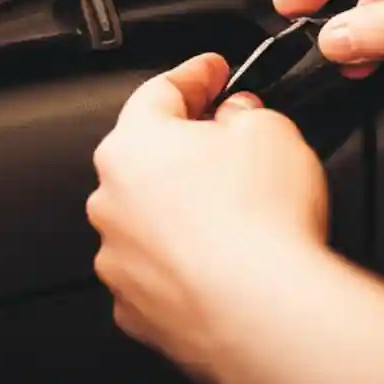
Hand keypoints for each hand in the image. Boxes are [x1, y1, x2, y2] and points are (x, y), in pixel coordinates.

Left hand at [87, 53, 327, 383]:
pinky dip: (184, 264)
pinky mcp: (136, 309)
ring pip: (149, 219)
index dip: (195, 75)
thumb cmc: (261, 222)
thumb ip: (245, 113)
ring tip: (238, 216)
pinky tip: (222, 262)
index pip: (160, 92)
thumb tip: (236, 119)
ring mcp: (119, 259)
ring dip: (184, 211)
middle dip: (189, 149)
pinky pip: (159, 272)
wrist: (262, 311)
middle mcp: (111, 201)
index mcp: (132, 145)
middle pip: (149, 158)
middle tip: (235, 145)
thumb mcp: (271, 130)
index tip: (213, 72)